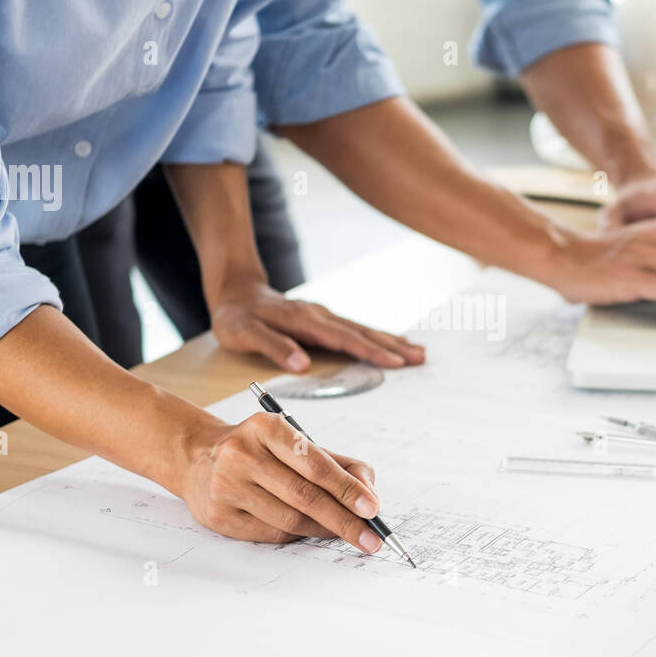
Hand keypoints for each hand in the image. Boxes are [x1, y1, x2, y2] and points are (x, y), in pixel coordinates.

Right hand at [182, 411, 385, 551]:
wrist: (198, 457)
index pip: (315, 463)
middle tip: (370, 537)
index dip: (346, 488)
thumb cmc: (260, 450)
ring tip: (343, 532)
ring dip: (324, 530)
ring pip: (290, 520)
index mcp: (266, 428)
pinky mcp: (219, 515)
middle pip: (305, 496)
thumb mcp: (295, 442)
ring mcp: (226, 486)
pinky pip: (272, 534)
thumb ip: (338, 464)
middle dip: (344, 520)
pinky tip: (310, 530)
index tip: (372, 508)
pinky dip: (298, 535)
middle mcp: (242, 454)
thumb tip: (368, 493)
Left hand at [210, 280, 424, 371]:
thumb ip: (272, 347)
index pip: (343, 338)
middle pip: (361, 332)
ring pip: (362, 330)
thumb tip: (301, 364)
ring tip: (418, 352)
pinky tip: (392, 342)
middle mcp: (318, 315)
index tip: (393, 362)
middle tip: (420, 358)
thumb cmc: (236, 317)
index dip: (369, 351)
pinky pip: (355, 329)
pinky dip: (377, 337)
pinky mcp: (323, 319)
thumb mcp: (243, 333)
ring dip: (390, 341)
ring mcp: (323, 315)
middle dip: (392, 346)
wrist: (236, 292)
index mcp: (303, 320)